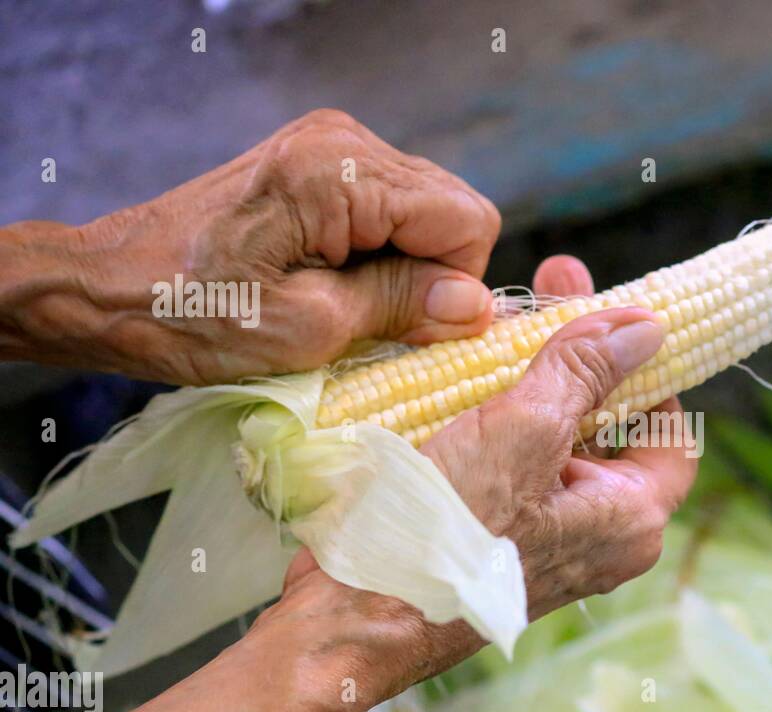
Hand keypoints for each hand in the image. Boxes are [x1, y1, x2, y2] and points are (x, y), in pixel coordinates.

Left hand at [0, 109, 498, 383]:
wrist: (112, 285)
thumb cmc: (195, 313)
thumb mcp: (308, 328)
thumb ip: (401, 306)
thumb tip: (476, 307)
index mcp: (342, 173)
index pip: (467, 220)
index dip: (452, 284)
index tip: (405, 323)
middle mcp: (344, 140)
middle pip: (452, 209)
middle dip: (428, 273)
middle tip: (368, 316)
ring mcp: (330, 144)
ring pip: (425, 212)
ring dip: (401, 266)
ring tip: (340, 297)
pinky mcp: (316, 160)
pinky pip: (389, 209)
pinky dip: (377, 252)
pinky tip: (331, 276)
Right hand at [264, 255, 696, 705]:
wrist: (352, 619)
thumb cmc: (448, 530)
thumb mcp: (524, 431)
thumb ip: (585, 372)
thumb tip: (647, 327)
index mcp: (630, 517)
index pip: (673, 431)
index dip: (652, 370)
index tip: (614, 319)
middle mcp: (599, 534)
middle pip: (609, 424)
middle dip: (578, 352)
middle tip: (550, 280)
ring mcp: (544, 537)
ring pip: (554, 438)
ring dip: (529, 374)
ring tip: (498, 313)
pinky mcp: (492, 535)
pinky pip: (512, 461)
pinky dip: (495, 410)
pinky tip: (463, 363)